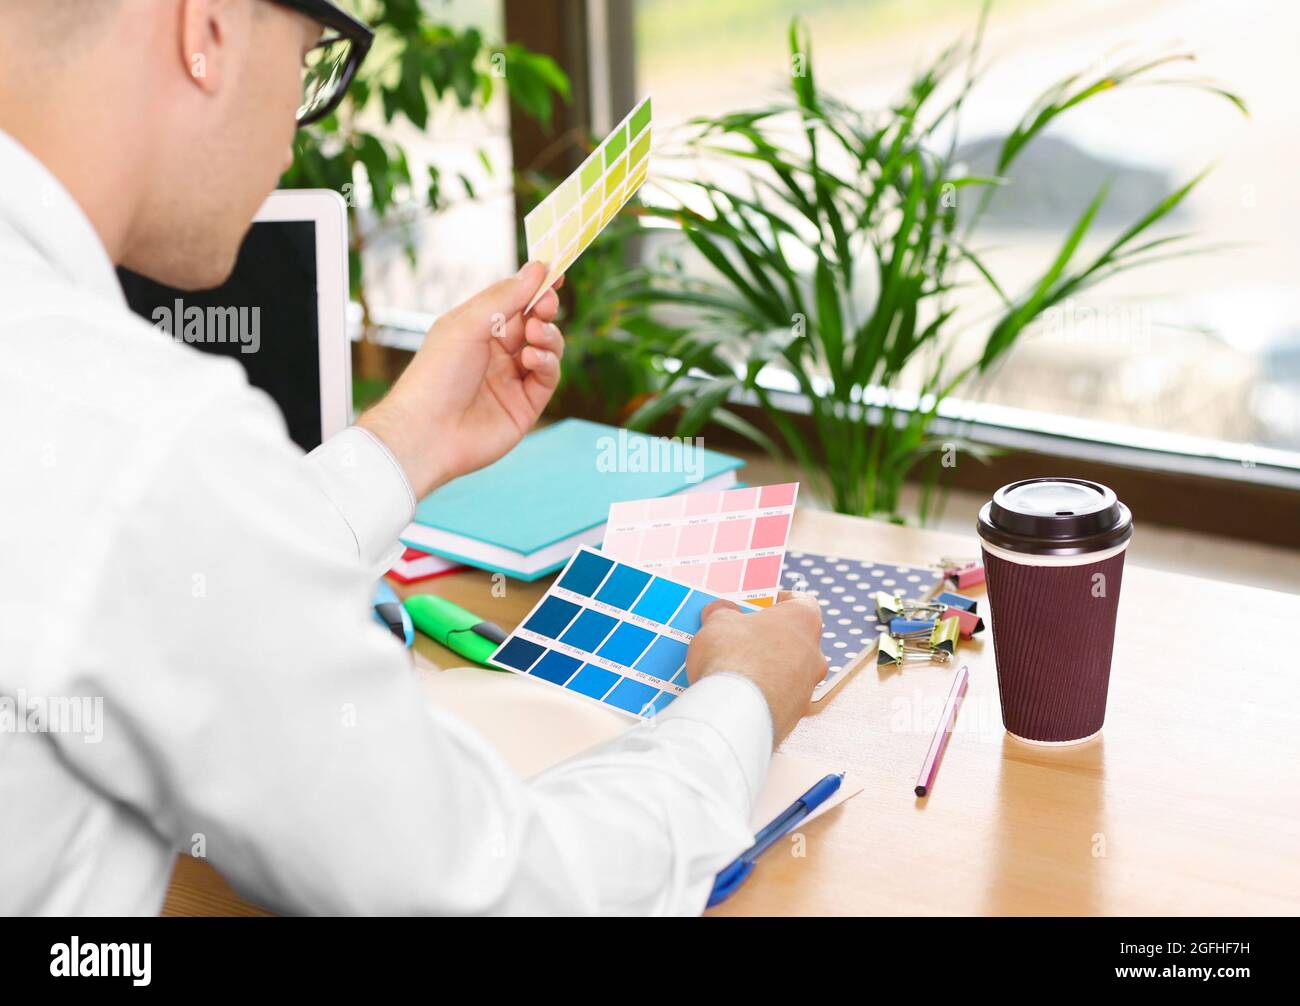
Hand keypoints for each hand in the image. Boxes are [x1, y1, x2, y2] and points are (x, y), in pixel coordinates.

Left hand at [357, 261, 563, 497]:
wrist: (426, 432)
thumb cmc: (435, 374)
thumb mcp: (467, 324)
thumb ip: (506, 297)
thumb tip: (537, 268)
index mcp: (476, 329)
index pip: (512, 301)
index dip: (534, 287)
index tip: (554, 274)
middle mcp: (495, 353)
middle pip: (534, 322)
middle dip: (544, 309)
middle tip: (547, 304)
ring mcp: (511, 379)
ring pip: (546, 349)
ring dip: (548, 336)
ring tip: (534, 335)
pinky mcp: (525, 406)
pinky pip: (547, 377)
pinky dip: (547, 363)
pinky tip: (533, 359)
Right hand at [685, 592, 825, 743]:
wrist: (734, 714)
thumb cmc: (732, 657)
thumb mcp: (718, 620)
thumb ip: (723, 611)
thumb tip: (719, 611)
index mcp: (805, 620)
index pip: (800, 602)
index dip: (777, 601)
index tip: (756, 606)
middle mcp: (815, 654)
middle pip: (792, 638)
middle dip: (766, 637)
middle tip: (737, 637)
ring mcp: (807, 688)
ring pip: (786, 671)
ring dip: (764, 668)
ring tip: (731, 668)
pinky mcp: (793, 716)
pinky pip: (776, 698)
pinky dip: (760, 694)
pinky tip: (735, 694)